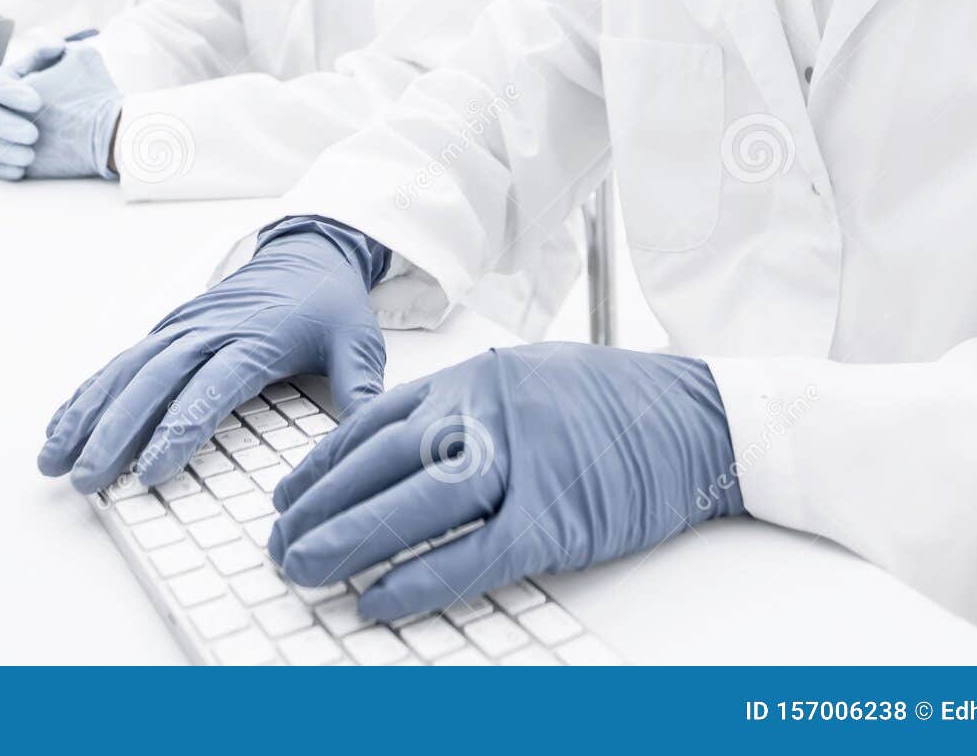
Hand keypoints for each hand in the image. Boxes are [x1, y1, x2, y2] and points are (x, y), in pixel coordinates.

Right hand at [0, 43, 120, 181]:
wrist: (104, 124)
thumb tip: (50, 47)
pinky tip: (21, 170)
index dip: (11, 94)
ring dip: (6, 150)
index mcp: (9, 82)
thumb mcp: (80, 61)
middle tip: (33, 134)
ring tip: (30, 156)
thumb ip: (60, 51)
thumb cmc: (88, 89)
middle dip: (6, 126)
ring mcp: (1, 134)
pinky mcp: (8, 158)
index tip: (36, 102)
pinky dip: (4, 168)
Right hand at [39, 223, 386, 492]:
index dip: (179, 429)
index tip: (151, 472)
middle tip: (88, 479)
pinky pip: (120, 363)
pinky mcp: (167, 330)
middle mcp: (208, 330)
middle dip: (116, 433)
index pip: (211, 388)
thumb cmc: (330, 304)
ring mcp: (182, 328)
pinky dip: (87, 393)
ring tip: (53, 460)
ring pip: (126, 372)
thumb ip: (359, 389)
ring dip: (87, 415)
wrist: (307, 252)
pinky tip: (60, 426)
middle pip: (154, 383)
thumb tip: (365, 439)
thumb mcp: (358, 341)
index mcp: (255, 337)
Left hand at [268, 342, 741, 621]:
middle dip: (318, 506)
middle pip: (380, 462)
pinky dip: (420, 582)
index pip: (374, 421)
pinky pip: (473, 556)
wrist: (698, 416)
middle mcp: (485, 413)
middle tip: (278, 544)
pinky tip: (379, 600)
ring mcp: (520, 463)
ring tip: (304, 569)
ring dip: (351, 540)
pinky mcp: (555, 518)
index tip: (286, 494)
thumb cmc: (614, 400)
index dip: (322, 461)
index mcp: (474, 380)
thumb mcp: (529, 375)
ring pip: (414, 504)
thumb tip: (406, 448)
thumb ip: (467, 405)